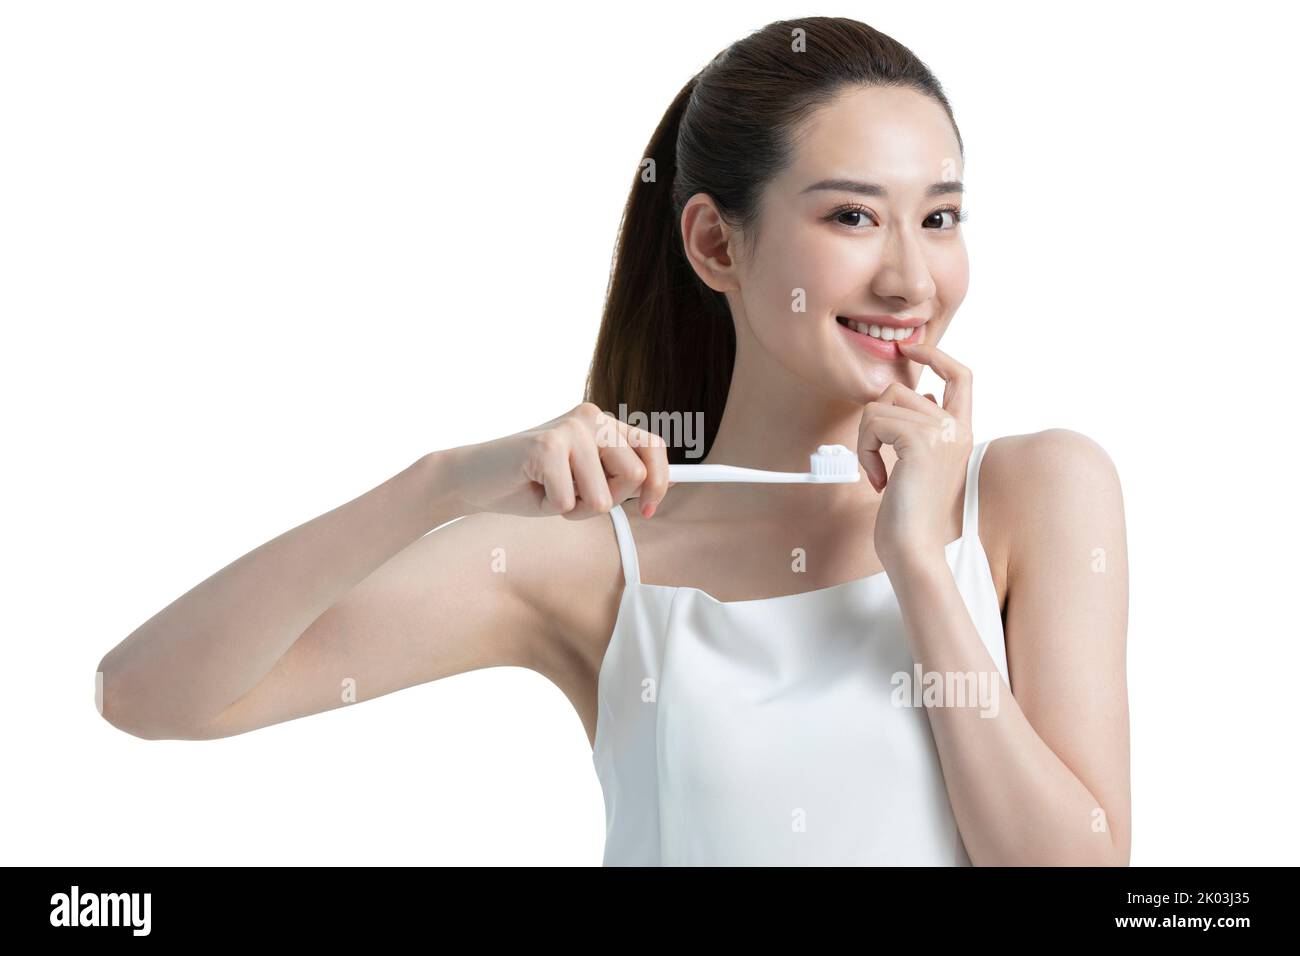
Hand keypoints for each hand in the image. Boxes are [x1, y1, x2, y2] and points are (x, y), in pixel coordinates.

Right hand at [440, 402, 670, 518]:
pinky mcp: (546, 445)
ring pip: (601, 497)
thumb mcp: (585, 481)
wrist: (474, 478)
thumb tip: (658, 489)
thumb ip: (618, 479)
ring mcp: (569, 428)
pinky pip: (566, 503)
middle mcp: (592, 417)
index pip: (654, 447)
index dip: (659, 483)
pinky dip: (548, 508)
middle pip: (633, 476)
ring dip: (573, 508)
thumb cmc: (532, 483)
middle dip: (605, 501)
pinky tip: (531, 489)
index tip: (646, 510)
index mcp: (604, 423)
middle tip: (571, 494)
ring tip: (548, 490)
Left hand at [858, 341, 973, 567]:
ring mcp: (941, 432)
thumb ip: (922, 429)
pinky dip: (865, 450)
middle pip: (901, 390)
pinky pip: (874, 422)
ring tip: (879, 472)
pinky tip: (878, 479)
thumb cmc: (911, 516)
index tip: (910, 350)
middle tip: (876, 458)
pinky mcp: (920, 440)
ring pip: (881, 405)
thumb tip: (912, 395)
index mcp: (961, 432)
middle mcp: (956, 428)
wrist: (915, 548)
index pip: (960, 376)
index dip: (936, 356)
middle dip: (875, 422)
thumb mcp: (921, 464)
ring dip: (867, 439)